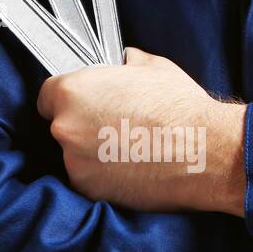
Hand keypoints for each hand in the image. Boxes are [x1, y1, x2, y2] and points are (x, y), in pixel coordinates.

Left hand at [37, 48, 245, 213]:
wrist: (204, 152)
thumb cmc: (179, 108)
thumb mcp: (152, 67)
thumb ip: (125, 64)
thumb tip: (125, 60)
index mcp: (72, 92)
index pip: (48, 95)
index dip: (67, 99)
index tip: (83, 105)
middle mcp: (65, 128)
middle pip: (61, 126)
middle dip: (83, 126)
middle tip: (115, 127)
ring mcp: (75, 164)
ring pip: (75, 156)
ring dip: (93, 154)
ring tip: (129, 150)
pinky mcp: (91, 192)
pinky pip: (90, 180)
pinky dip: (105, 177)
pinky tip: (132, 168)